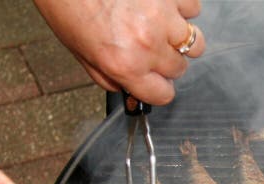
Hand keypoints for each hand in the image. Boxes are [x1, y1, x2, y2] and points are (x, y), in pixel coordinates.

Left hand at [34, 0, 205, 104]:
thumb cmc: (69, 5)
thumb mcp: (82, 53)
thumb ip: (110, 78)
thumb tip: (131, 91)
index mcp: (125, 64)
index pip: (163, 94)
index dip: (158, 88)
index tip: (155, 80)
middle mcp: (147, 43)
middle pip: (179, 68)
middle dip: (166, 61)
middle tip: (149, 47)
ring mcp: (163, 15)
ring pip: (194, 41)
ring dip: (179, 37)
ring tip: (160, 26)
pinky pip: (193, 8)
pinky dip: (181, 8)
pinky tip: (161, 6)